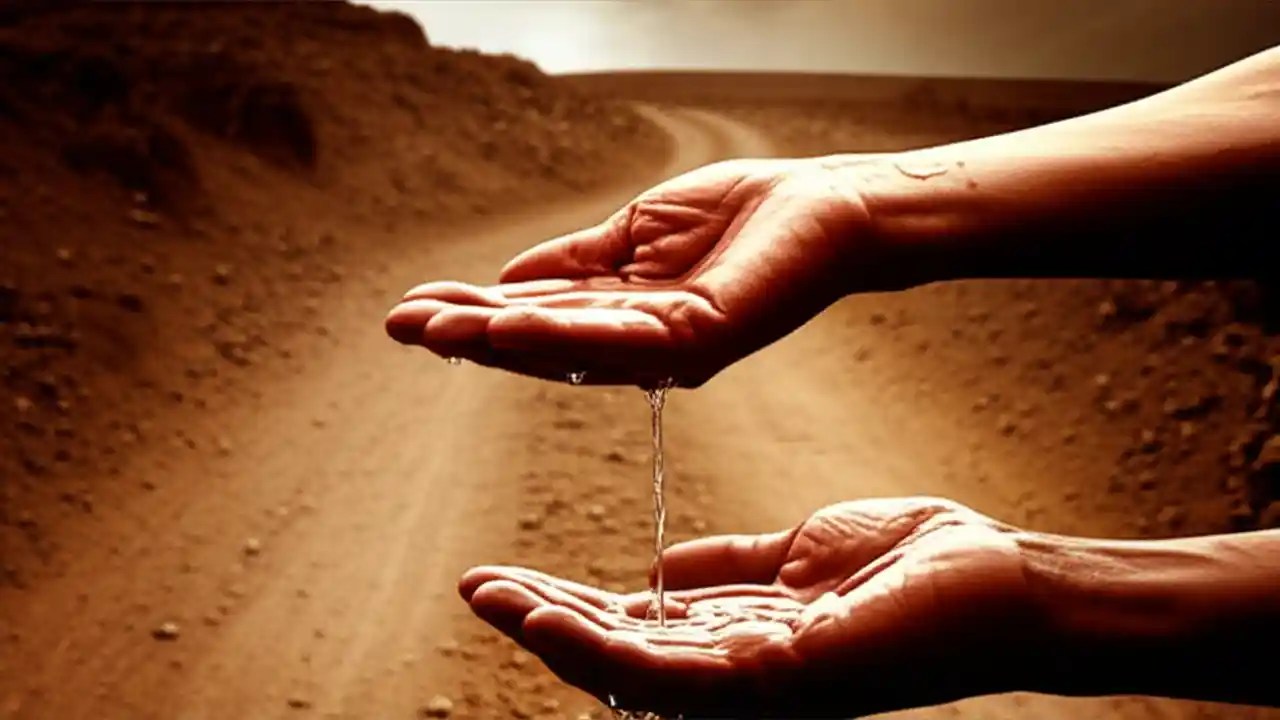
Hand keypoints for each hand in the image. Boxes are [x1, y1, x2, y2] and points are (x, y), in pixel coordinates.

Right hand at [385, 157, 878, 386]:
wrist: (823, 206)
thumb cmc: (742, 216)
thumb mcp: (637, 233)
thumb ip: (576, 262)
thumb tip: (504, 281)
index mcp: (622, 317)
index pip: (538, 320)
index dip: (476, 315)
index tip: (413, 308)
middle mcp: (639, 346)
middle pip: (542, 344)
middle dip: (469, 335)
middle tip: (397, 328)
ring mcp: (670, 348)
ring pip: (568, 348)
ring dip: (497, 339)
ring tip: (431, 330)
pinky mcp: (701, 338)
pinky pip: (619, 338)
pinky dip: (559, 331)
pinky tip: (505, 323)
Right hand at [458, 498, 1045, 717]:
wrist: (997, 585)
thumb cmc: (914, 569)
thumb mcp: (801, 556)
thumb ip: (731, 568)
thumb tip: (658, 570)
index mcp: (741, 637)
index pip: (636, 628)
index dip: (570, 607)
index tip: (512, 578)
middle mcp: (737, 671)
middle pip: (621, 652)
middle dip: (547, 622)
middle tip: (478, 588)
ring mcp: (756, 682)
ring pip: (631, 670)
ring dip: (556, 636)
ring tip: (493, 599)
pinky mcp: (777, 677)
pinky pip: (674, 671)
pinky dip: (606, 648)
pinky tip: (556, 617)